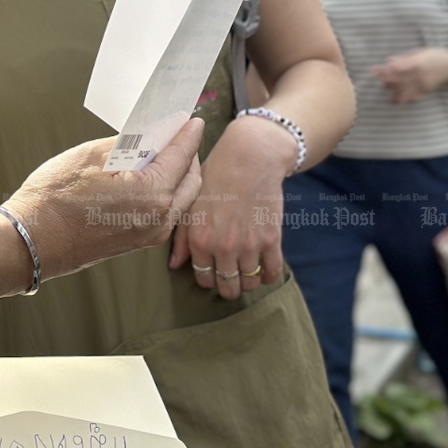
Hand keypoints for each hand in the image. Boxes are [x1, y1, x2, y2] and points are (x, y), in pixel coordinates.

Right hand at [2, 119, 203, 281]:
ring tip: (162, 153)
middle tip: (178, 135)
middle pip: (189, 181)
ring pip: (180, 199)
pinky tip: (148, 177)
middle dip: (188, 155)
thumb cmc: (55, 199)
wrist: (33, 241)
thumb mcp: (92, 157)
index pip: (182, 157)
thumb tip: (146, 137)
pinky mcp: (140, 241)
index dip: (188, 134)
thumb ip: (127, 145)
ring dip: (177, 175)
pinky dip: (165, 191)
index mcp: (153, 194)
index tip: (192, 121)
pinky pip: (166, 212)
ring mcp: (151, 234)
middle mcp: (160, 219)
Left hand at [169, 116, 294, 299]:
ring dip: (248, 282)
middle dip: (229, 287)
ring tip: (246, 272)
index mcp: (200, 239)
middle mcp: (223, 247)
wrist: (249, 159)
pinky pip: (273, 272)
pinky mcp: (272, 239)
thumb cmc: (215, 177)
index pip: (204, 279)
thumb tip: (174, 265)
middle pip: (228, 288)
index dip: (208, 280)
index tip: (213, 273)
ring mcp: (249, 245)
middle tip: (231, 277)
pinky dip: (269, 276)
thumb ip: (182, 237)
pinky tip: (264, 269)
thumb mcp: (190, 205)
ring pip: (250, 284)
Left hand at [371, 48, 447, 103]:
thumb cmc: (435, 56)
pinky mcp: (426, 91)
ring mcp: (422, 84)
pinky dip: (401, 100)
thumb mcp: (420, 52)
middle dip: (385, 81)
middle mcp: (417, 75)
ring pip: (402, 91)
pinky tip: (392, 101)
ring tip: (384, 88)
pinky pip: (412, 98)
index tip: (374, 72)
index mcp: (415, 63)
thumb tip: (389, 61)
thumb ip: (404, 58)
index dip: (383, 71)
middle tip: (378, 80)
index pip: (395, 68)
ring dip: (391, 91)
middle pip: (397, 80)